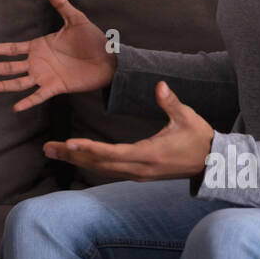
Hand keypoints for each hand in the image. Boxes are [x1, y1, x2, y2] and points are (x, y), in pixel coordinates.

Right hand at [0, 0, 115, 111]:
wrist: (110, 58)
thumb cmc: (93, 39)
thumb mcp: (75, 18)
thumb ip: (60, 3)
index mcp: (38, 47)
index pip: (11, 49)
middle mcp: (38, 63)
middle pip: (8, 67)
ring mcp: (45, 76)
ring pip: (18, 82)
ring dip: (2, 85)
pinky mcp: (56, 86)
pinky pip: (39, 95)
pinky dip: (28, 101)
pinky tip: (15, 107)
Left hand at [43, 81, 214, 179]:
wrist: (212, 163)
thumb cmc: (199, 137)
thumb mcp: (188, 118)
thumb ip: (171, 102)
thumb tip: (160, 85)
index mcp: (149, 154)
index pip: (113, 153)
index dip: (90, 148)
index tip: (70, 143)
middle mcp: (139, 168)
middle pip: (100, 163)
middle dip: (73, 155)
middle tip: (48, 148)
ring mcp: (138, 173)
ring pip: (101, 168)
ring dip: (76, 160)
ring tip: (52, 151)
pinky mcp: (138, 173)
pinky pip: (108, 169)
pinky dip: (89, 162)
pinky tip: (74, 156)